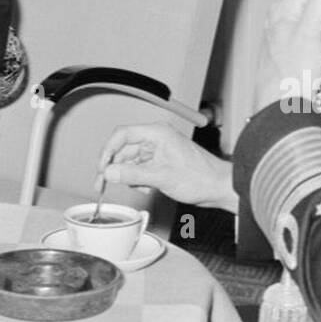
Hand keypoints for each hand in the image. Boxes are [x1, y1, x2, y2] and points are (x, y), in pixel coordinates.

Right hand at [98, 124, 236, 211]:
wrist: (219, 187)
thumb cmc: (201, 176)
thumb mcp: (161, 177)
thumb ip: (132, 174)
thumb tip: (109, 172)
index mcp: (157, 133)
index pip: (122, 135)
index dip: (108, 151)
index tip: (101, 168)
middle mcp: (156, 138)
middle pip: (124, 149)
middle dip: (115, 168)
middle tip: (103, 184)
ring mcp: (159, 150)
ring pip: (131, 161)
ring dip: (129, 176)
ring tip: (136, 188)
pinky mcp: (161, 162)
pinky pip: (141, 168)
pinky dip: (139, 179)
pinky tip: (147, 188)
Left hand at [252, 0, 320, 112]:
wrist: (284, 106)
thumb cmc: (292, 75)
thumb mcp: (311, 32)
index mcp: (281, 8)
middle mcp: (282, 17)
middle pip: (320, 4)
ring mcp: (287, 32)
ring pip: (320, 21)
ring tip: (317, 53)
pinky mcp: (293, 47)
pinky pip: (315, 37)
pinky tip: (314, 58)